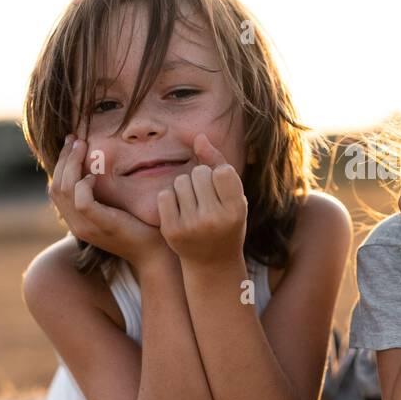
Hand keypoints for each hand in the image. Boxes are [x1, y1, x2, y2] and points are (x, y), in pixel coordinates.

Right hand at [49, 136, 172, 268]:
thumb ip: (105, 193)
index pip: (56, 189)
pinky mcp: (102, 225)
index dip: (61, 164)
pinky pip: (82, 202)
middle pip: (56, 187)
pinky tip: (94, 177)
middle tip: (74, 139)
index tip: (71, 143)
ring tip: (82, 147)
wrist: (155, 253)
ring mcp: (87, 227)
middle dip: (64, 159)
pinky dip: (83, 186)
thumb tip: (101, 168)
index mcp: (78, 220)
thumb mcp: (116, 208)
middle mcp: (77, 224)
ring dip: (71, 165)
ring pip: (65, 191)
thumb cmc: (141, 227)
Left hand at [157, 132, 247, 266]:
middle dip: (201, 180)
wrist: (212, 263)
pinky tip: (180, 211)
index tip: (221, 190)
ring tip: (194, 204)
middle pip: (199, 173)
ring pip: (180, 181)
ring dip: (185, 187)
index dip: (219, 175)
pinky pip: (165, 195)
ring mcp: (191, 226)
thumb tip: (198, 137)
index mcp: (235, 210)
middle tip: (207, 199)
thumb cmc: (226, 222)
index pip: (221, 170)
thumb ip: (218, 163)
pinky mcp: (171, 230)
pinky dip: (171, 198)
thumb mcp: (234, 195)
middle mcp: (214, 219)